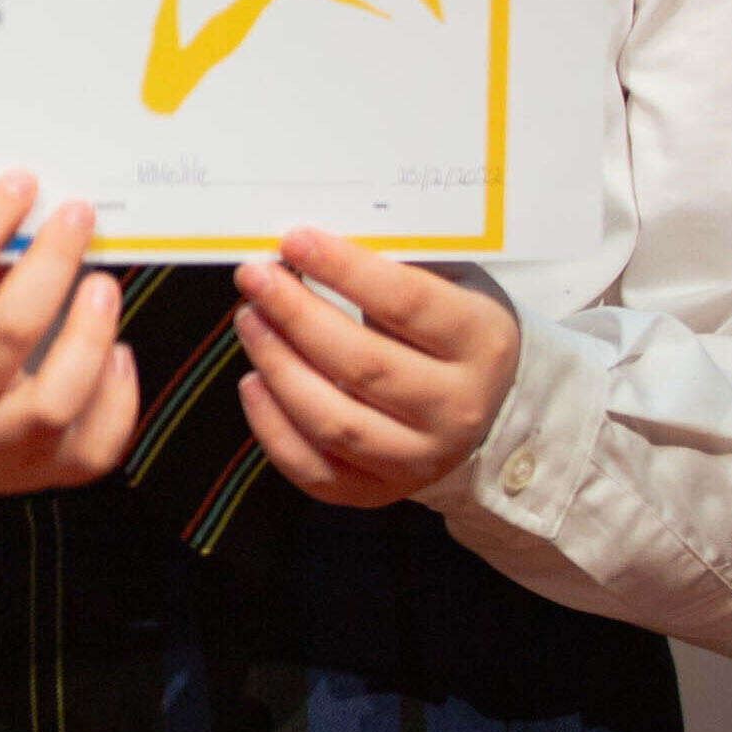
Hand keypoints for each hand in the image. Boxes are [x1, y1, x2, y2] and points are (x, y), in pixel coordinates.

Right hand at [0, 175, 138, 499]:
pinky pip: (92, 448)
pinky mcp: (31, 475)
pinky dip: (118, 400)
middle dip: (53, 262)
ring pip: (58, 397)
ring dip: (90, 334)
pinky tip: (118, 355)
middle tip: (77, 215)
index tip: (21, 184)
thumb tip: (29, 219)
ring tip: (104, 286)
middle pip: (10, 330)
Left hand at [229, 226, 517, 508]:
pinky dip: (271, 425)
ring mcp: (422, 459)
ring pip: (333, 421)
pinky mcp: (380, 491)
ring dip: (276, 365)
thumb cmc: (446, 325)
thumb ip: (390, 261)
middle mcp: (460, 409)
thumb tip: (306, 241)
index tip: (294, 239)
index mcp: (482, 343)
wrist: (480, 400)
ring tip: (250, 320)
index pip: (407, 303)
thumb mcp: (446, 282)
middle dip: (295, 315)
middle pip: (362, 364)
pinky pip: (312, 468)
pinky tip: (253, 381)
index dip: (344, 269)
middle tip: (254, 277)